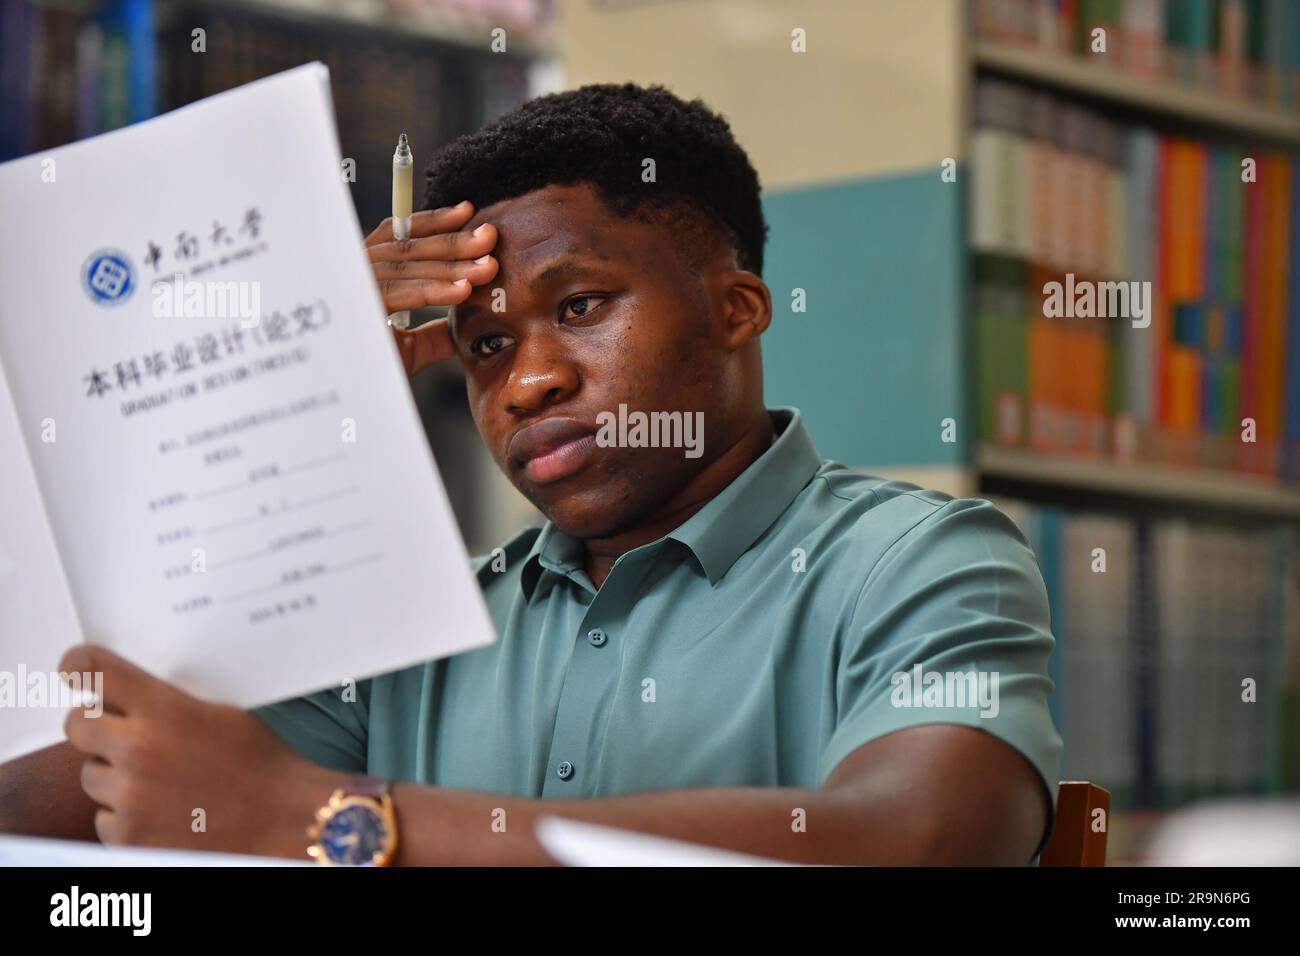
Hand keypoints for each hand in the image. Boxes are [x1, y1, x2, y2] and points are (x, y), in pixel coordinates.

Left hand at [60, 644, 343, 858]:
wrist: (286, 818)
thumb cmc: (262, 761)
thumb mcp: (220, 711)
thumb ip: (166, 701)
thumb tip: (125, 691)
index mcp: (164, 710)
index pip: (92, 671)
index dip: (78, 667)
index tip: (75, 669)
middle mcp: (139, 751)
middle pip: (77, 724)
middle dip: (96, 725)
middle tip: (122, 730)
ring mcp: (130, 798)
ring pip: (90, 774)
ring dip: (114, 773)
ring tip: (157, 778)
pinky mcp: (129, 838)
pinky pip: (104, 818)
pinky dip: (125, 815)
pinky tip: (163, 810)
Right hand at [366, 200, 498, 376]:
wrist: (335, 394)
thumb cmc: (363, 366)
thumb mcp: (406, 348)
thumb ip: (432, 335)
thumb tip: (461, 329)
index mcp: (364, 271)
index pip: (400, 235)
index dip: (434, 221)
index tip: (468, 212)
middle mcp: (353, 270)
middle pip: (409, 248)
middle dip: (454, 241)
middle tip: (491, 236)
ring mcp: (350, 285)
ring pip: (408, 269)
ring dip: (453, 266)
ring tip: (488, 266)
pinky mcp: (352, 305)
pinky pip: (399, 294)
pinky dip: (433, 290)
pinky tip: (463, 291)